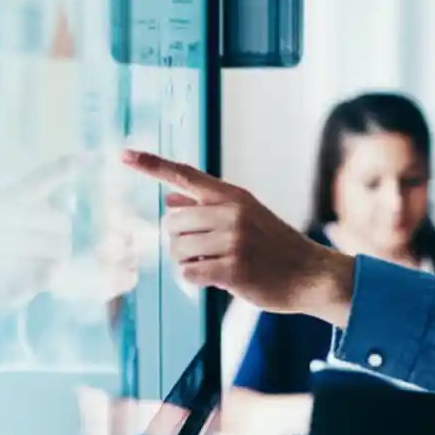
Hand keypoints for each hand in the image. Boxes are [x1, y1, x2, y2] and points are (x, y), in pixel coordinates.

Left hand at [121, 150, 354, 324]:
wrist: (311, 274)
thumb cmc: (275, 247)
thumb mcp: (248, 216)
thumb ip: (208, 207)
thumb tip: (169, 199)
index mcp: (234, 196)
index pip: (185, 175)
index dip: (152, 165)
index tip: (123, 155)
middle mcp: (232, 213)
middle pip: (171, 223)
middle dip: (179, 241)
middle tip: (205, 251)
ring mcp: (233, 240)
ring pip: (177, 250)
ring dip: (188, 262)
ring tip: (215, 264)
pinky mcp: (232, 269)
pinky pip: (188, 273)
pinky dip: (194, 278)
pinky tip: (216, 278)